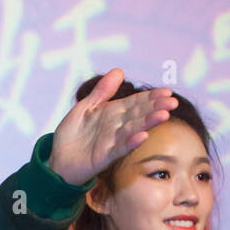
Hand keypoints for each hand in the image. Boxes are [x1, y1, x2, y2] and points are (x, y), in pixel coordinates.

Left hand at [46, 68, 177, 186]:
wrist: (57, 159)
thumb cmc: (73, 134)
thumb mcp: (86, 107)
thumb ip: (102, 91)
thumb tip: (119, 71)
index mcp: (113, 113)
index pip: (136, 103)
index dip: (151, 97)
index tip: (167, 92)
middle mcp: (116, 127)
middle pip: (138, 115)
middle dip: (155, 108)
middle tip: (172, 102)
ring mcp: (111, 142)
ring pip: (133, 130)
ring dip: (148, 123)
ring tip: (163, 115)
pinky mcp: (103, 157)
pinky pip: (119, 149)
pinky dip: (130, 143)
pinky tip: (142, 136)